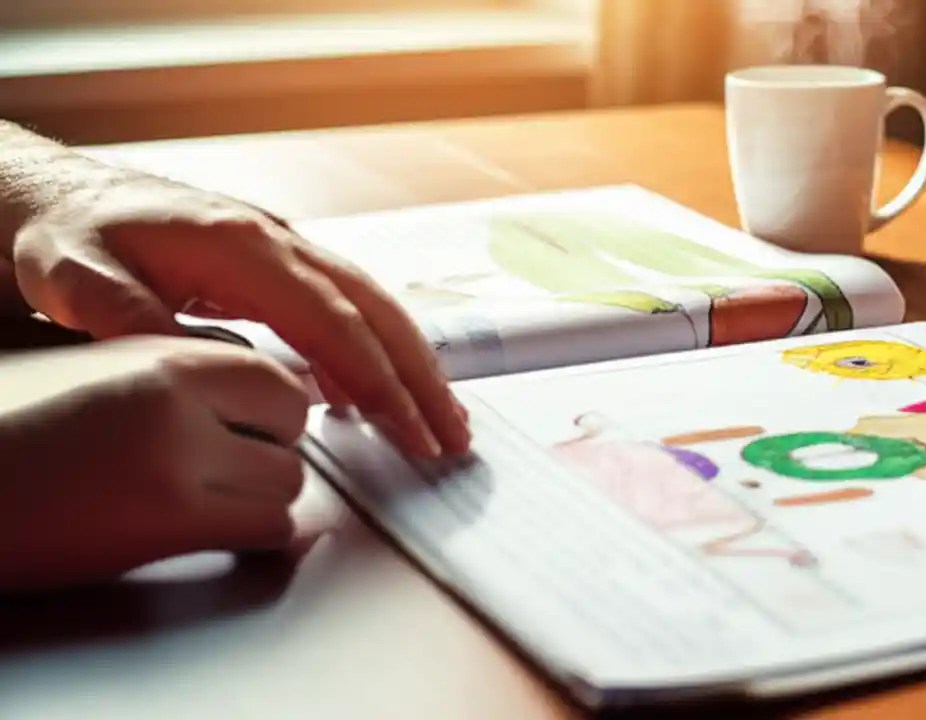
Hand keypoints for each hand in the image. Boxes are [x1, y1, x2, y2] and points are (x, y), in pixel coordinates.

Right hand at [0, 337, 308, 591]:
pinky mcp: (167, 522)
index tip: (261, 424)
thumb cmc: (5, 425)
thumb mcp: (91, 366)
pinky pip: (265, 531)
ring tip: (214, 500)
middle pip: (293, 423)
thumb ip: (167, 366)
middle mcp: (178, 398)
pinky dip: (252, 537)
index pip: (277, 374)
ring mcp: (177, 460)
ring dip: (262, 496)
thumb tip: (236, 387)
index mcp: (158, 352)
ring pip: (288, 482)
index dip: (273, 407)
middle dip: (272, 449)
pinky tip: (213, 533)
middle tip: (235, 466)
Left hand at [9, 171, 468, 457]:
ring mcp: (285, 250)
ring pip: (372, 307)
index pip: (336, 324)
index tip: (411, 434)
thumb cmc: (68, 233)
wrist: (61, 195)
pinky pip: (344, 309)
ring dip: (413, 365)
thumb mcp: (73, 274)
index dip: (381, 383)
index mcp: (243, 248)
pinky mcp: (278, 266)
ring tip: (443, 420)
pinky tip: (376, 396)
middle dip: (423, 378)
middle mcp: (279, 243)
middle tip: (455, 438)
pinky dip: (373, 352)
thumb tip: (189, 365)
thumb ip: (124, 316)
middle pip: (376, 312)